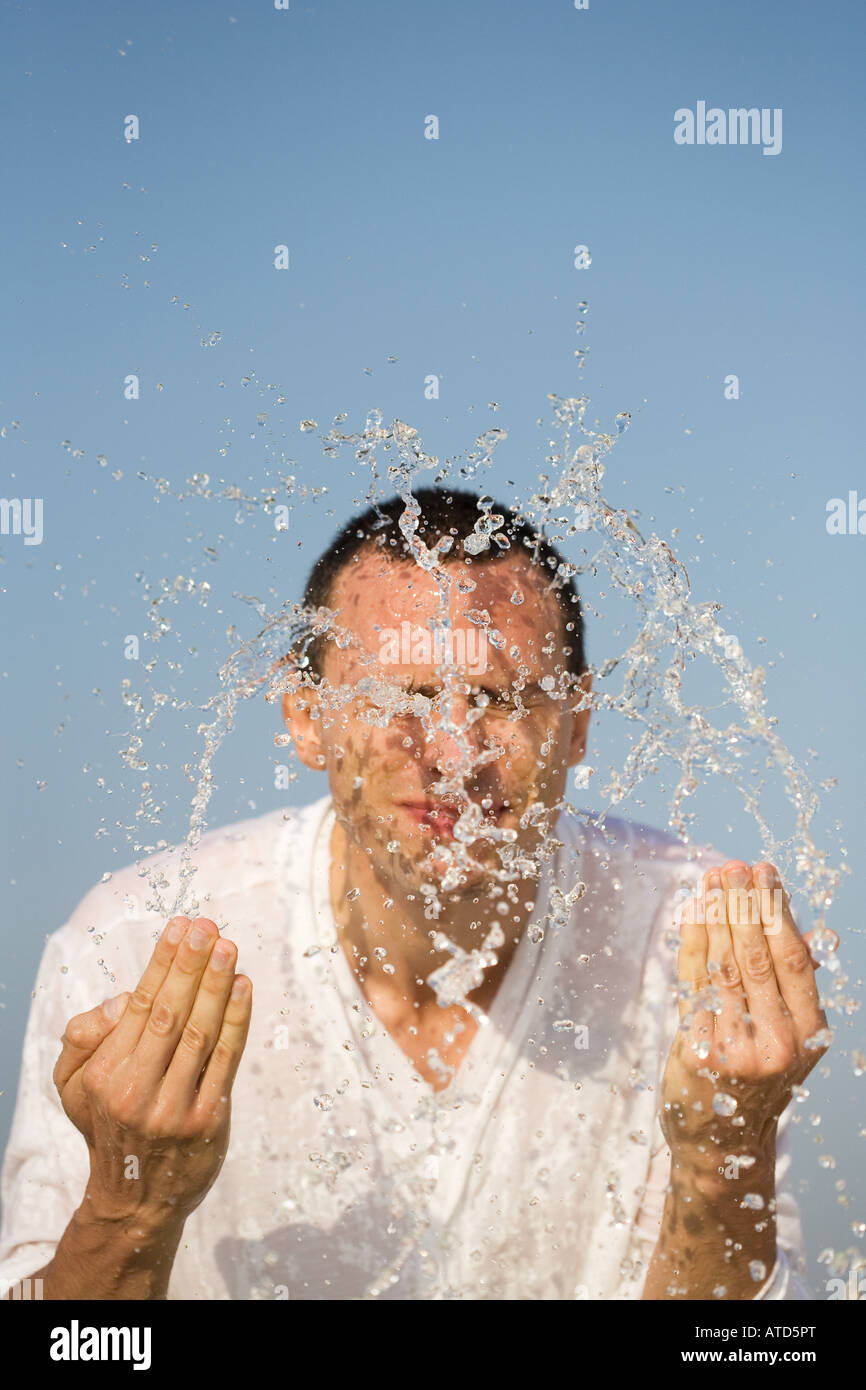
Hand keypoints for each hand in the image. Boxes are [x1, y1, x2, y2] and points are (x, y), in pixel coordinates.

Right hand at [54, 916, 251, 1226]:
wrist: (136, 1197)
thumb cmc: (108, 1123)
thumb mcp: (72, 1087)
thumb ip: (83, 1038)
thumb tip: (123, 999)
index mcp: (105, 1074)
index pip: (139, 1006)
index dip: (162, 963)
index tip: (180, 927)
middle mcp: (138, 1091)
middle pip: (171, 1013)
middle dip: (191, 964)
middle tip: (207, 926)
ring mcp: (175, 1108)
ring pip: (201, 1033)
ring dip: (217, 985)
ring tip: (228, 947)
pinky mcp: (208, 1120)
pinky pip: (226, 1059)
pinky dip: (237, 1020)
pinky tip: (243, 987)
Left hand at [660, 860, 831, 1177]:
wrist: (722, 1141)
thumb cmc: (755, 1076)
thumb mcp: (789, 1035)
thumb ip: (789, 984)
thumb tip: (786, 918)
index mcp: (808, 1033)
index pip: (792, 958)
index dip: (778, 911)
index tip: (766, 874)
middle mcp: (777, 1042)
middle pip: (757, 956)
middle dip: (743, 904)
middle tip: (734, 866)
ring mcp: (736, 1049)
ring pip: (723, 964)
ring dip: (716, 915)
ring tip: (713, 879)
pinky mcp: (699, 1052)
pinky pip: (694, 982)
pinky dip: (692, 942)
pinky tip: (692, 913)